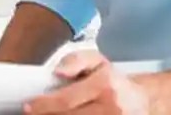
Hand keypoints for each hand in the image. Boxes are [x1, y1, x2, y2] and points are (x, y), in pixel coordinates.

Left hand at [25, 50, 149, 114]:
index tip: (28, 106)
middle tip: (33, 113)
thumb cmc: (113, 80)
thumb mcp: (96, 60)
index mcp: (105, 85)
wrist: (142, 100)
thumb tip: (58, 72)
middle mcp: (112, 107)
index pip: (67, 100)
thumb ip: (74, 60)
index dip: (44, 105)